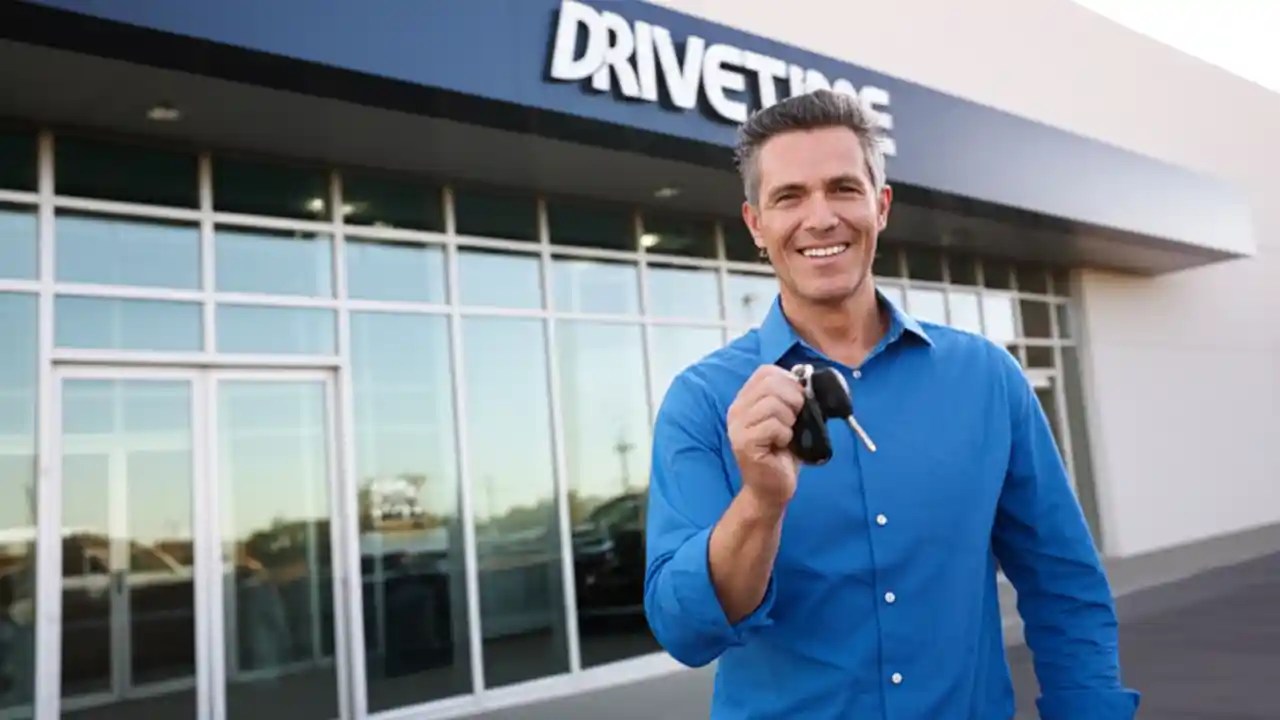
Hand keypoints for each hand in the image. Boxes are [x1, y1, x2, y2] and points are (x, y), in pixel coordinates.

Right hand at [727, 365, 806, 508]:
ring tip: (787, 435)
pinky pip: (773, 426)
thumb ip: (791, 397)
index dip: (789, 381)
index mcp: (745, 399)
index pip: (766, 371)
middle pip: (771, 383)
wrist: (772, 489)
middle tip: (796, 420)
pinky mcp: (744, 443)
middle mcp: (736, 410)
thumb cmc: (783, 453)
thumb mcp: (789, 418)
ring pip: (772, 404)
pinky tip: (781, 445)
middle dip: (794, 399)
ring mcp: (737, 427)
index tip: (798, 401)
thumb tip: (807, 380)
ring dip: (790, 420)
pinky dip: (786, 435)